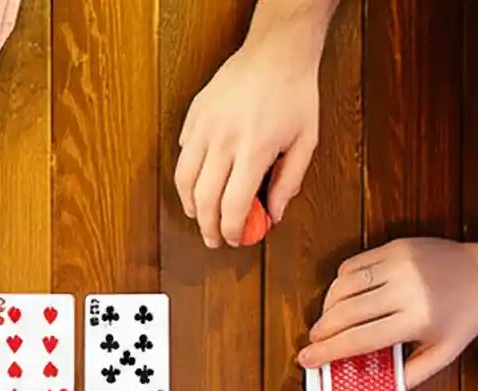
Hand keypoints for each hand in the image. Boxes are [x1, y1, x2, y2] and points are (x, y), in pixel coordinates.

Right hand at [174, 26, 319, 246]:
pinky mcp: (193, 117)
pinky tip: (198, 180)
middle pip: (204, 199)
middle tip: (213, 239)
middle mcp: (224, 142)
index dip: (230, 231)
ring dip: (190, 204)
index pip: (232, 206)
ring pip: (184, 180)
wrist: (275, 52)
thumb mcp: (306, 141)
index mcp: (254, 150)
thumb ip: (289, 181)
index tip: (233, 240)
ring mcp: (204, 128)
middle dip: (207, 227)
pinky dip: (188, 174)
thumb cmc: (294, 94)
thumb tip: (274, 214)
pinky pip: (183, 154)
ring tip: (199, 214)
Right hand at [298, 237, 477, 388]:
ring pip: (342, 287)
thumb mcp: (446, 351)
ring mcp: (398, 264)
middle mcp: (405, 289)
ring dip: (327, 307)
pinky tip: (343, 296)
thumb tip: (380, 390)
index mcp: (417, 318)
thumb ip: (414, 373)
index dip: (329, 351)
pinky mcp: (394, 247)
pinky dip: (340, 283)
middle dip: (322, 331)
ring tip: (328, 320)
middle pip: (345, 313)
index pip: (360, 339)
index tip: (307, 358)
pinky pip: (351, 265)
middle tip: (314, 342)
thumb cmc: (465, 313)